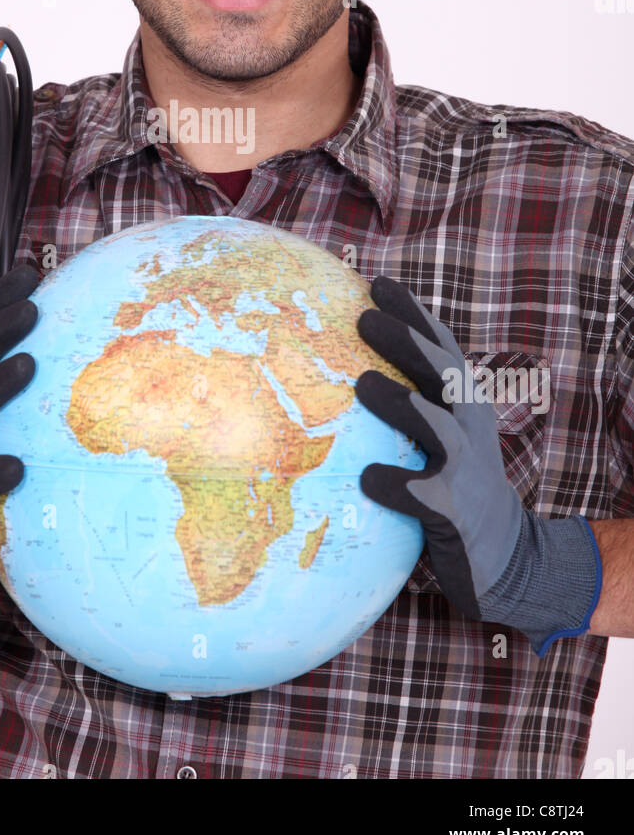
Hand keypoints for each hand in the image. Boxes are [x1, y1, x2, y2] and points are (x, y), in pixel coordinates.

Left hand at [354, 275, 600, 654]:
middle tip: (362, 316)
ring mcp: (466, 467)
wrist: (505, 552)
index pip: (441, 346)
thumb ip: (403, 403)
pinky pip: (422, 494)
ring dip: (402, 402)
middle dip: (406, 340)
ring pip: (438, 425)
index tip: (376, 282)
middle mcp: (470, 425)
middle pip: (443, 372)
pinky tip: (366, 479)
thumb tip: (330, 370)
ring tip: (363, 383)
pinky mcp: (454, 511)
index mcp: (463, 402)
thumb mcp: (439, 435)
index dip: (412, 312)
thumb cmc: (451, 483)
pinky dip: (395, 483)